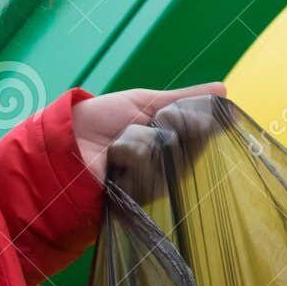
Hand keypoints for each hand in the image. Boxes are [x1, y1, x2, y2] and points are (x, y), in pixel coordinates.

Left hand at [73, 83, 225, 182]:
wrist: (63, 140)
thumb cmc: (100, 120)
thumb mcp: (145, 102)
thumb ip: (184, 99)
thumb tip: (223, 89)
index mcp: (172, 144)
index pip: (203, 135)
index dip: (200, 121)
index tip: (192, 112)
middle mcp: (168, 167)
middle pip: (192, 147)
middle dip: (171, 126)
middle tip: (151, 121)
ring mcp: (155, 184)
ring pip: (171, 156)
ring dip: (143, 139)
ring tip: (120, 140)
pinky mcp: (141, 196)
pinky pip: (150, 168)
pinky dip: (131, 153)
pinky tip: (114, 156)